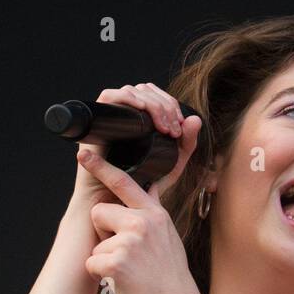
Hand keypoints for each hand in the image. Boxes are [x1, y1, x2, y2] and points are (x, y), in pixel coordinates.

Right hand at [72, 82, 192, 207]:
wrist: (115, 203)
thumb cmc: (140, 186)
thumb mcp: (171, 164)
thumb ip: (186, 144)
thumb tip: (196, 119)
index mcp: (139, 118)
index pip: (155, 95)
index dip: (170, 104)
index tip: (180, 126)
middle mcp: (125, 114)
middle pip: (145, 90)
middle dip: (165, 105)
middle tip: (174, 129)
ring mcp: (111, 117)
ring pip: (132, 91)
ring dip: (152, 105)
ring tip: (164, 129)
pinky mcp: (97, 122)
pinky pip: (110, 97)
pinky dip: (128, 99)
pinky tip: (142, 111)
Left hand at [78, 112, 204, 293]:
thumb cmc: (170, 282)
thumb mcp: (169, 239)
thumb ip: (154, 216)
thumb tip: (150, 188)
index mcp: (156, 215)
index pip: (125, 182)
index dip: (102, 168)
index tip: (85, 155)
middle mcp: (143, 223)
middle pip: (100, 211)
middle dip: (103, 232)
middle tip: (125, 254)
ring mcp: (130, 241)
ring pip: (96, 241)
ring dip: (105, 258)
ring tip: (129, 272)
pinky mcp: (116, 262)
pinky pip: (92, 263)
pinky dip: (101, 276)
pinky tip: (122, 283)